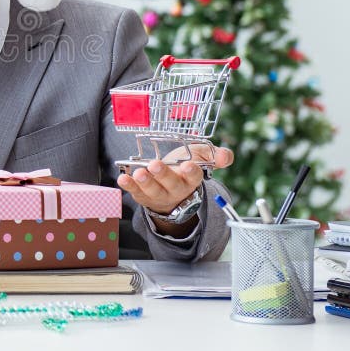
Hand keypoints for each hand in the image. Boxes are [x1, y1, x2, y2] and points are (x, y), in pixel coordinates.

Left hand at [117, 144, 233, 215]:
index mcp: (191, 179)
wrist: (171, 188)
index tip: (188, 165)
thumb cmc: (183, 167)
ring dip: (145, 182)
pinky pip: (136, 192)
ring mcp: (159, 194)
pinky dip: (129, 186)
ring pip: (153, 191)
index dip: (192, 172)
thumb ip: (213, 155)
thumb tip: (226, 156)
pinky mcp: (143, 196)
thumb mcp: (199, 157)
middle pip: (171, 184)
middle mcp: (176, 189)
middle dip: (163, 175)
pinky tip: (123, 178)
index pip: (194, 177)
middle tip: (155, 165)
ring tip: (139, 173)